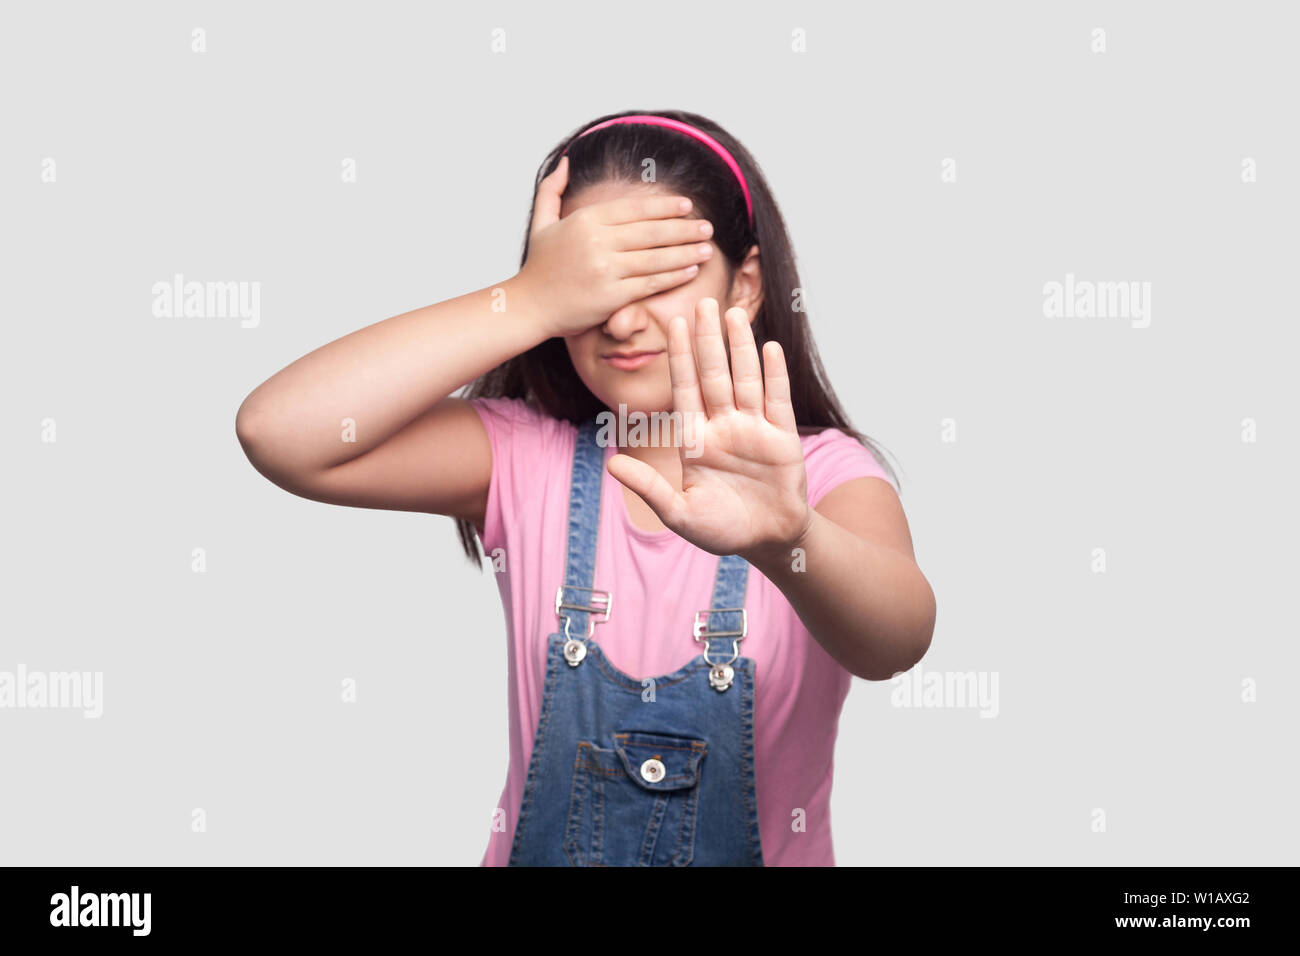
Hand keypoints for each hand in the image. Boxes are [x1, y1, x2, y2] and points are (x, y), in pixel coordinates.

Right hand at [513, 155, 715, 336]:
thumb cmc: (538, 267)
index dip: (664, 207)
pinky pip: (650, 283)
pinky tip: (690, 270)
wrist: (528, 306)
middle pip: (651, 231)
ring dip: (686, 252)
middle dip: (684, 229)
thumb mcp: (541, 222)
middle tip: (707, 227)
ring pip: (656, 257)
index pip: (635, 209)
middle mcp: (597, 241)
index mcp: (585, 220)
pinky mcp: (612, 296)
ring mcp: (606, 269)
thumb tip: (567, 161)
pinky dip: (673, 276)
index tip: (687, 206)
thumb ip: (553, 189)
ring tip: (706, 249)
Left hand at [606, 297, 813, 559]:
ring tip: (734, 314)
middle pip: (713, 374)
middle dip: (707, 339)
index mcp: (696, 439)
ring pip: (744, 379)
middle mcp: (723, 426)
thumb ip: (649, 487)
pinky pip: (776, 399)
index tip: (672, 323)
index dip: (679, 357)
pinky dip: (773, 374)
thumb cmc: (721, 529)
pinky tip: (768, 347)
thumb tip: (612, 466)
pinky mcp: (782, 438)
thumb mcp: (679, 513)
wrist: (766, 542)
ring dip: (740, 348)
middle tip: (702, 301)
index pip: (684, 388)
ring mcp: (753, 429)